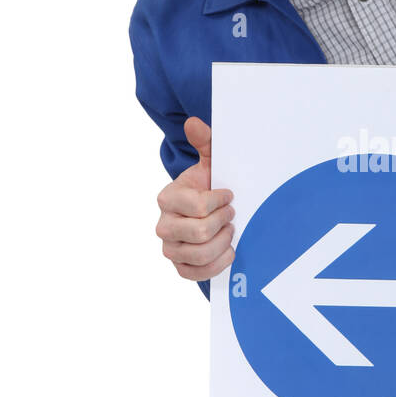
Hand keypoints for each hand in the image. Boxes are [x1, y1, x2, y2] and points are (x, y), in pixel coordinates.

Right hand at [155, 117, 235, 281]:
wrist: (210, 213)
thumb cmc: (209, 186)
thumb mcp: (211, 163)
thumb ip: (205, 143)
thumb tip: (193, 123)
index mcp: (168, 198)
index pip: (198, 205)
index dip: (220, 201)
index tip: (229, 195)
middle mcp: (164, 225)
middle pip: (200, 232)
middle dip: (224, 222)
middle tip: (232, 214)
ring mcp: (170, 249)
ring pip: (201, 254)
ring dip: (224, 242)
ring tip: (230, 231)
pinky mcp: (180, 268)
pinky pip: (198, 274)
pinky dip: (219, 264)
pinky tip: (229, 251)